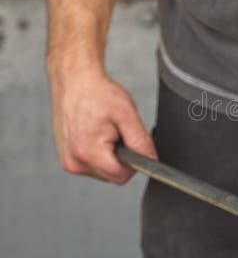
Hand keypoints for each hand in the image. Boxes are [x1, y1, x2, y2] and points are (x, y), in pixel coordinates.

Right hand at [47, 59, 156, 183]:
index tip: (131, 142)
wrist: (75, 81)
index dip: (134, 162)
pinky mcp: (67, 159)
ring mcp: (69, 162)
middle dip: (121, 157)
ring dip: (110, 156)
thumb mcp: (126, 114)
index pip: (121, 176)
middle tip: (116, 131)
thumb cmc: (98, 93)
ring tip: (104, 130)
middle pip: (112, 176)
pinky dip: (100, 153)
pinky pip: (93, 166)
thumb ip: (140, 142)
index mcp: (87, 153)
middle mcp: (74, 162)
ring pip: (104, 172)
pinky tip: (96, 134)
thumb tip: (151, 161)